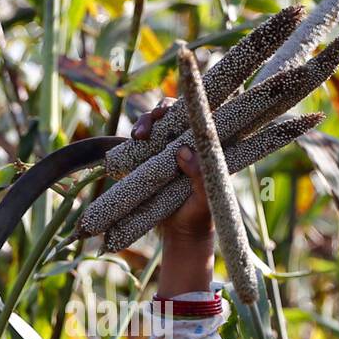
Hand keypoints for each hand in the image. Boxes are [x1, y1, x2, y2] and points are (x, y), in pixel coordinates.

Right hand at [133, 104, 214, 295]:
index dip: (186, 104)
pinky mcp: (148, 160)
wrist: (180, 234)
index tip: (174, 108)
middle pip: (172, 113)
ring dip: (144, 123)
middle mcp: (185, 142)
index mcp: (206, 144)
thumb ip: (200, 175)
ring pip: (153, 126)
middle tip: (154, 118)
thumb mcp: (206, 196)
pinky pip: (138, 145)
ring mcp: (165, 150)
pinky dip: (133, 141)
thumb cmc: (201, 214)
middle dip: (160, 111)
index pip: (199, 113)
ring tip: (138, 136)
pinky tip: (132, 142)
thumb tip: (182, 150)